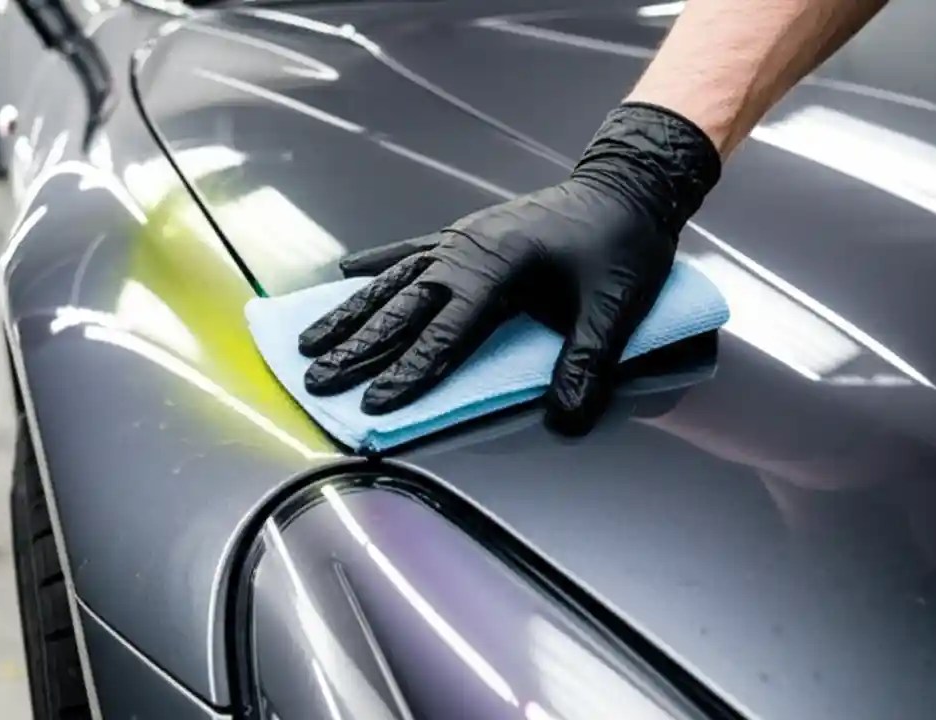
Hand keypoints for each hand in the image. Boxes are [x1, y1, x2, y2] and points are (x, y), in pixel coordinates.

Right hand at [298, 103, 720, 434]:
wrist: (627, 185)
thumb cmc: (622, 242)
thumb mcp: (614, 306)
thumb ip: (585, 362)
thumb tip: (565, 419)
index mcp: (499, 267)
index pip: (446, 332)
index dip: (410, 371)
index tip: (375, 403)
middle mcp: (467, 250)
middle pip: (402, 307)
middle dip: (358, 347)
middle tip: (317, 378)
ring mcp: (460, 238)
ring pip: (393, 281)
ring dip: (351, 312)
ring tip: (309, 340)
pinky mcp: (465, 233)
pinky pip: (410, 250)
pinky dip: (377, 263)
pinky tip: (345, 272)